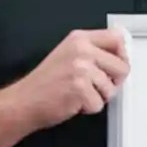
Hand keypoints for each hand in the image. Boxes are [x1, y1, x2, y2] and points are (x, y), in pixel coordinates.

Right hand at [14, 28, 129, 129]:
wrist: (25, 100)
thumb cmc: (46, 82)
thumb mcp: (68, 54)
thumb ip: (93, 50)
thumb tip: (122, 53)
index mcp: (80, 38)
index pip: (117, 39)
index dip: (122, 55)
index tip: (115, 66)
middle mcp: (82, 50)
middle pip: (122, 66)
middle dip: (113, 82)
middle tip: (95, 86)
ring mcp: (81, 69)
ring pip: (111, 88)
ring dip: (98, 97)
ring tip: (79, 93)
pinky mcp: (80, 88)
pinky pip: (99, 104)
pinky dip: (88, 108)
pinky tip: (73, 102)